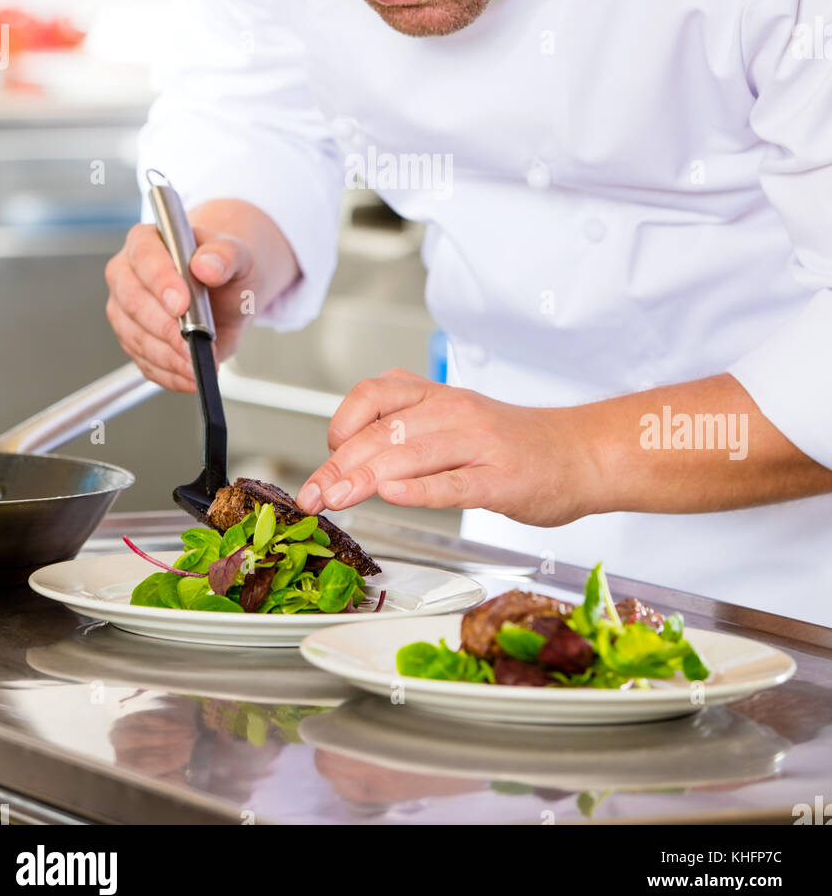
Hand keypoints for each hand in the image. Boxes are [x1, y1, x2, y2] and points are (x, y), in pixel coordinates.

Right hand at [105, 220, 258, 393]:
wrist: (228, 294)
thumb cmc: (225, 269)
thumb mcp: (237, 255)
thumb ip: (225, 255)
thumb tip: (207, 266)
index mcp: (147, 241)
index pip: (144, 257)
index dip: (161, 282)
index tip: (182, 304)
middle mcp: (127, 274)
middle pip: (133, 302)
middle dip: (166, 328)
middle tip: (193, 342)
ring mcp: (125, 311)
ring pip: (136, 337)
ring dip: (168, 356)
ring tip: (197, 362)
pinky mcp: (133, 341)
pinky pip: (143, 363)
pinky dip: (169, 373)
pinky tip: (190, 374)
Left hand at [296, 369, 599, 525]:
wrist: (581, 453)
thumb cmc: (513, 445)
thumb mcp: (454, 423)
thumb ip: (407, 433)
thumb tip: (347, 463)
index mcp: (437, 396)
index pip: (372, 397)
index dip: (339, 427)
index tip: (324, 462)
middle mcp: (453, 412)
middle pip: (382, 431)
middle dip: (339, 465)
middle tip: (314, 495)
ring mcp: (478, 444)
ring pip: (409, 454)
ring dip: (364, 477)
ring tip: (336, 499)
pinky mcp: (500, 478)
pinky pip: (453, 482)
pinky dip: (419, 489)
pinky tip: (393, 496)